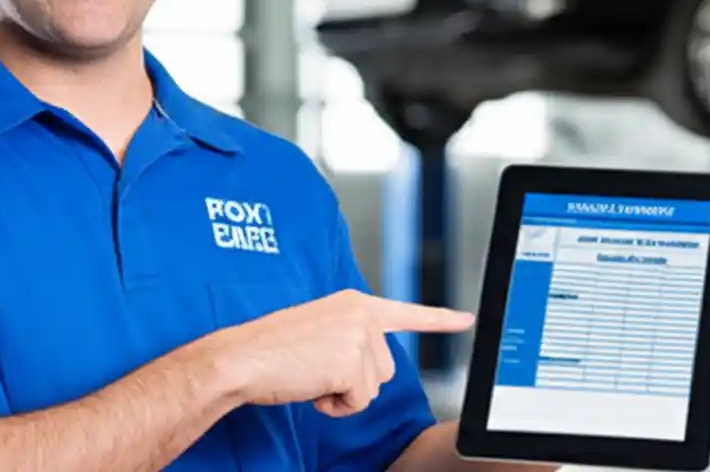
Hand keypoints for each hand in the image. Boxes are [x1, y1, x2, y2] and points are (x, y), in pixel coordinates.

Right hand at [216, 289, 474, 416]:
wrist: (243, 358)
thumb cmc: (271, 350)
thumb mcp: (318, 332)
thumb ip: (349, 339)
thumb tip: (369, 366)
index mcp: (353, 303)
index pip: (406, 312)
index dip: (440, 319)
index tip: (466, 319)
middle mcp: (361, 315)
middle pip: (385, 368)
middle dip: (356, 381)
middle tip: (317, 371)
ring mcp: (358, 337)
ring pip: (373, 387)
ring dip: (345, 394)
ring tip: (312, 376)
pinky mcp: (352, 361)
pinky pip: (359, 402)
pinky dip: (336, 405)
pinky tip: (312, 387)